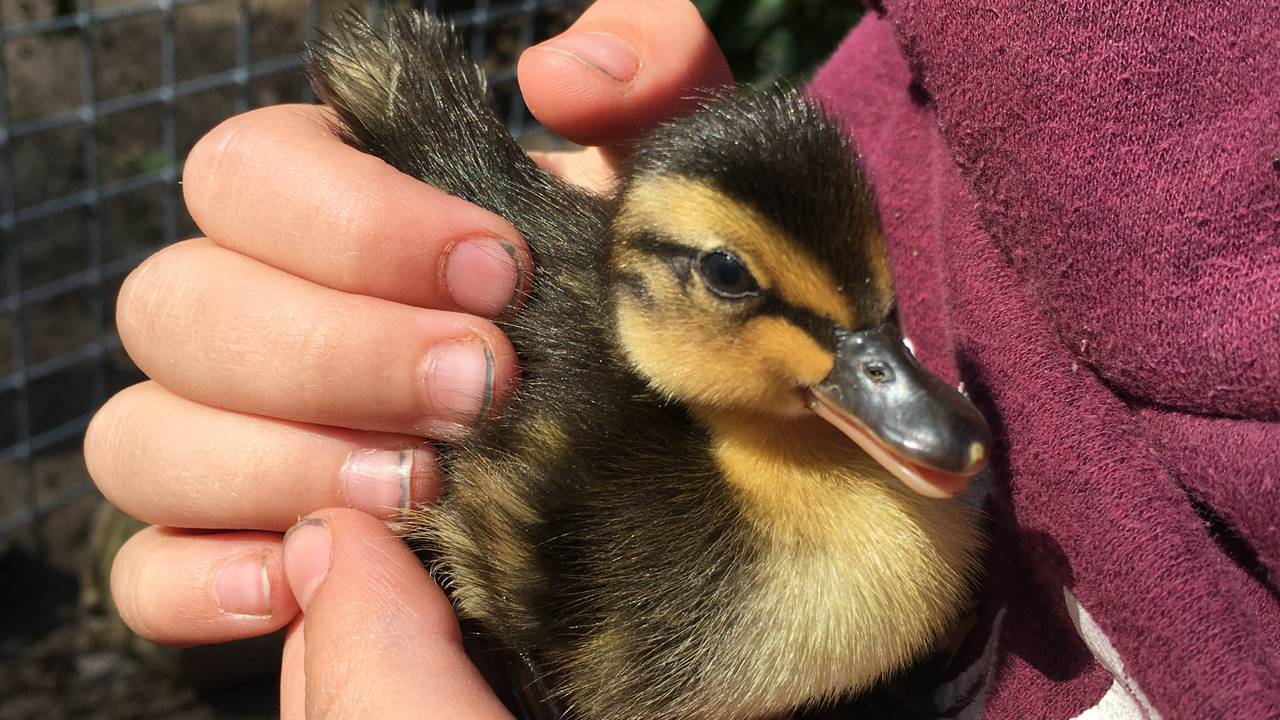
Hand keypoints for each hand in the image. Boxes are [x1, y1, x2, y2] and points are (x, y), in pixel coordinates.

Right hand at [84, 0, 730, 713]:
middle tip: (480, 388)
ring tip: (423, 492)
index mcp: (327, 206)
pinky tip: (303, 584)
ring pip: (141, 437)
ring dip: (275, 464)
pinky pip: (145, 574)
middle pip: (177, 304)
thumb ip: (651, 76)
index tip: (498, 274)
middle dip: (332, 351)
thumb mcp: (663, 190)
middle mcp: (248, 317)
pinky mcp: (228, 559)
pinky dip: (201, 581)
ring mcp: (220, 440)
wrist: (657, 461)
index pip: (248, 171)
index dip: (354, 223)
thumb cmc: (636, 307)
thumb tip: (559, 77)